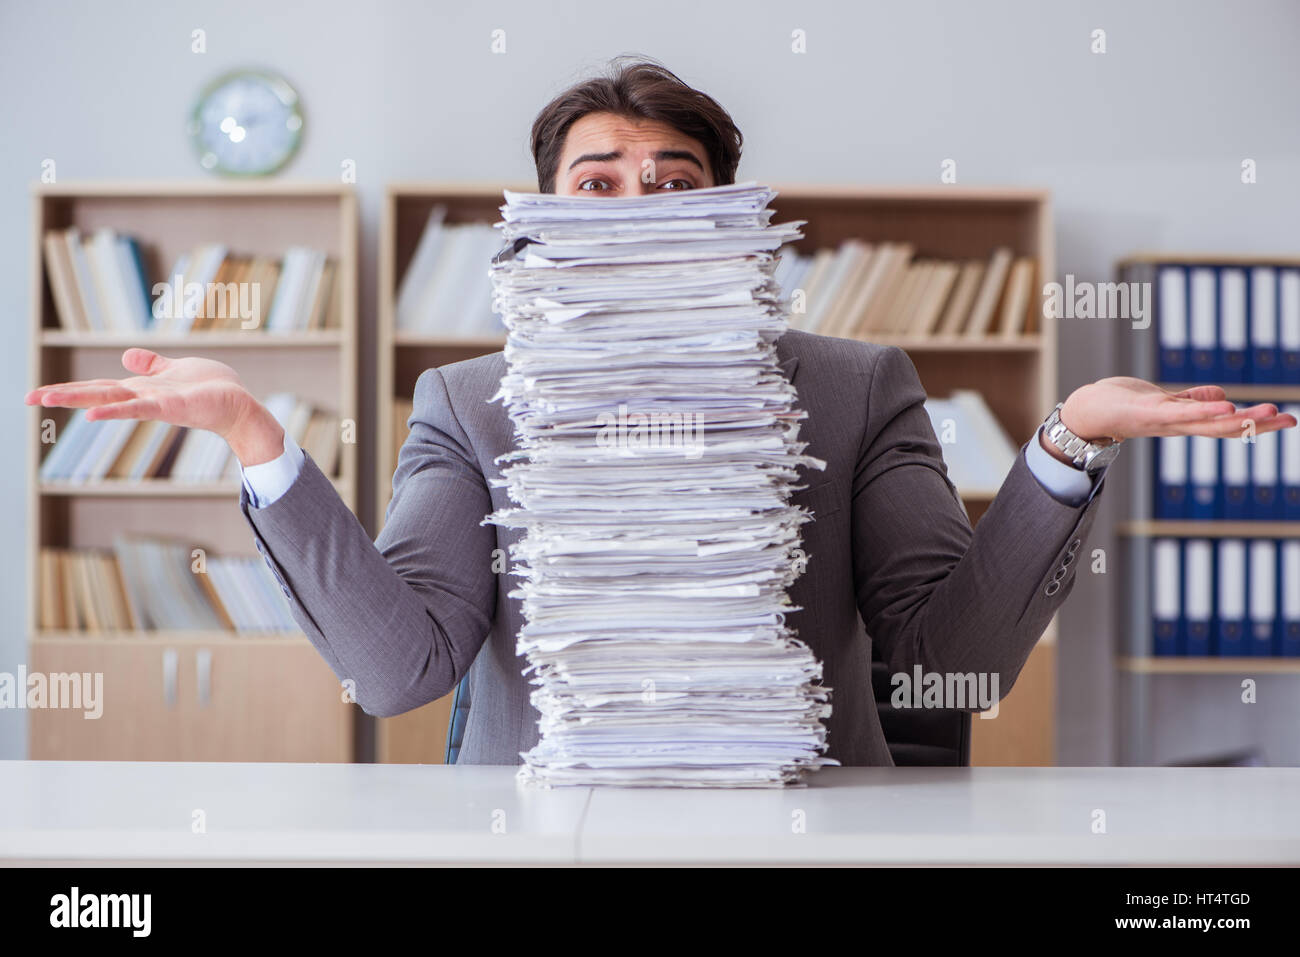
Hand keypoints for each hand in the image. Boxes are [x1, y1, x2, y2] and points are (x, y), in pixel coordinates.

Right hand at [24, 348, 284, 466]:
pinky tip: (92, 414)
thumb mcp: (175, 369)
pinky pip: (139, 408)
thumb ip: (151, 365)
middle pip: (95, 392)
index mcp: (140, 388)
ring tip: (47, 399)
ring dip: (79, 399)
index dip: (68, 388)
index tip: (37, 392)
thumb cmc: (212, 389)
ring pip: (110, 398)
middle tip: (27, 397)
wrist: (240, 405)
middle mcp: (142, 397)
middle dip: (61, 394)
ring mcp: (155, 402)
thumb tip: (126, 356)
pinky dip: (116, 409)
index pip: (98, 386)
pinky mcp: (172, 406)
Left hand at [1038, 377, 1297, 466]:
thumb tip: (1222, 396)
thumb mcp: (1164, 402)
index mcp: (1185, 423)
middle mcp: (1178, 427)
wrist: (1087, 413)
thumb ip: (1192, 400)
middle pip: (1224, 428)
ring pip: (1207, 423)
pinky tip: (1226, 404)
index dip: (1257, 424)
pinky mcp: (1148, 411)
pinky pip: (1180, 412)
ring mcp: (1164, 421)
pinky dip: (1203, 410)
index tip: (1288, 419)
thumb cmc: (1123, 406)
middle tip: (1290, 420)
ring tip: (1268, 413)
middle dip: (1258, 425)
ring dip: (1238, 419)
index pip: (1227, 426)